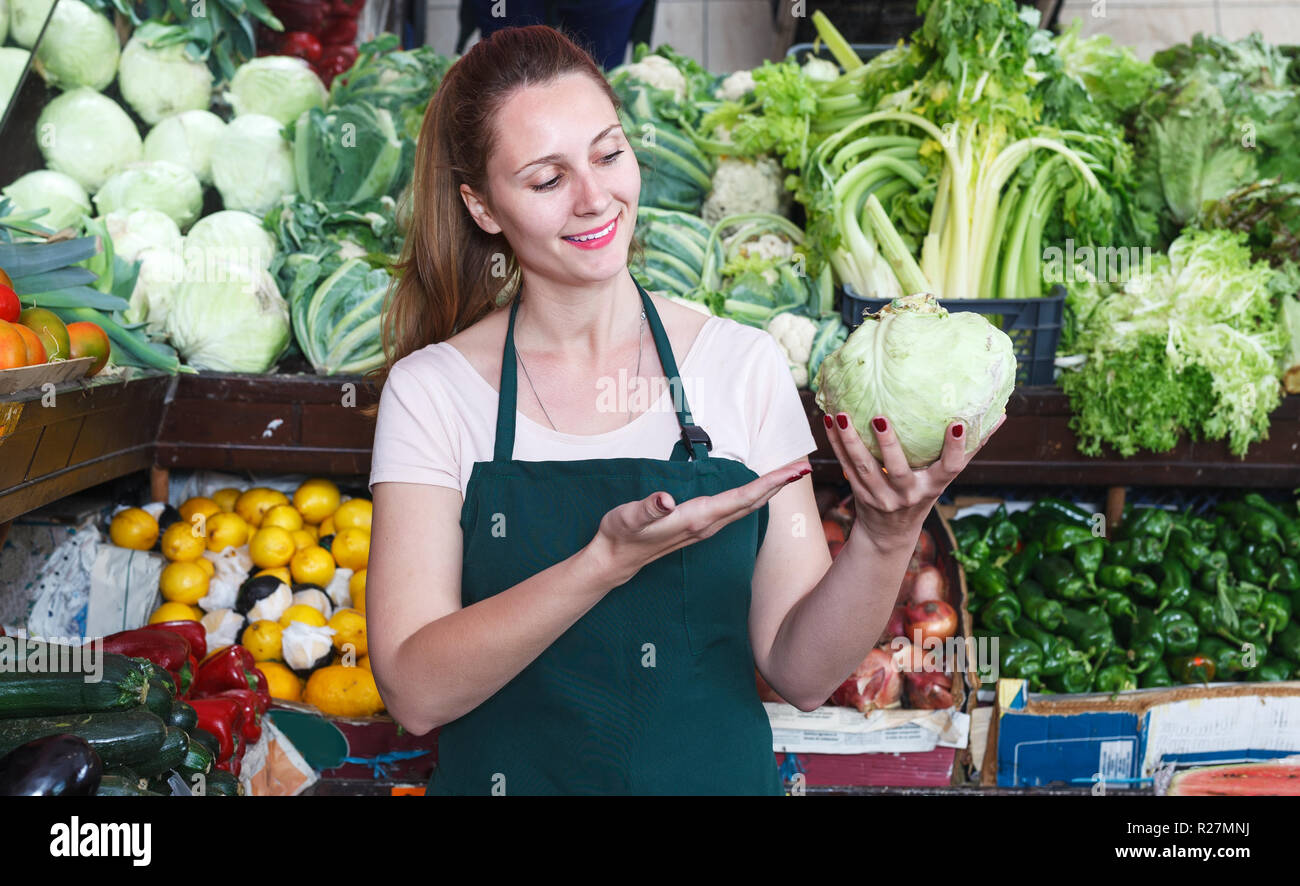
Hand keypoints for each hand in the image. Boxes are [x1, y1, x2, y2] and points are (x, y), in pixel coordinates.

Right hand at [587, 461, 811, 585]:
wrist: (616, 560)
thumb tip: (666, 500)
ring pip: (746, 507)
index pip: (741, 498)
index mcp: (697, 518)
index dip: (768, 483)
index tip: (792, 472)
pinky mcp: (700, 527)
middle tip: (803, 467)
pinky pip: (736, 510)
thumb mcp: (629, 517)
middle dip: (778, 485)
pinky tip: (758, 491)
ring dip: (769, 491)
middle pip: (751, 503)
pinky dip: (753, 497)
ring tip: (788, 475)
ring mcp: (705, 528)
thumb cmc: (621, 535)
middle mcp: (707, 525)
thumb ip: (648, 508)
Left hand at [822, 412, 1005, 551]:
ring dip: (850, 440)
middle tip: (879, 418)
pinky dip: (835, 443)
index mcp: (933, 486)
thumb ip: (970, 448)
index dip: (957, 448)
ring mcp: (881, 496)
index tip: (957, 424)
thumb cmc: (923, 494)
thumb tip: (1001, 415)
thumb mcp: (946, 477)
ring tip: (841, 414)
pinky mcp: (858, 493)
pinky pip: (844, 466)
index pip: (951, 469)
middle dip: (888, 445)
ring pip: (863, 467)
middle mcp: (907, 494)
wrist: (888, 535)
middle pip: (898, 470)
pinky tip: (828, 420)